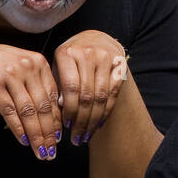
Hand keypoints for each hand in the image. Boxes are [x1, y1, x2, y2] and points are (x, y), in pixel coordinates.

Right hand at [0, 42, 61, 160]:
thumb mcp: (22, 68)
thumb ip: (38, 84)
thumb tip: (54, 114)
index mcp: (39, 62)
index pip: (53, 95)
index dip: (57, 119)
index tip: (58, 137)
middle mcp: (27, 66)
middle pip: (42, 105)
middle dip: (48, 132)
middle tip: (52, 151)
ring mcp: (10, 74)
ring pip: (28, 110)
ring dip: (35, 134)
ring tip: (40, 150)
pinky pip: (9, 110)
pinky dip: (18, 128)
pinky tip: (24, 140)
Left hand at [53, 29, 127, 144]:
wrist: (94, 38)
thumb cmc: (71, 58)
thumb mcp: (58, 67)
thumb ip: (57, 87)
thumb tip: (61, 112)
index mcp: (67, 53)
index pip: (70, 87)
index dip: (69, 110)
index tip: (66, 126)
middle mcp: (88, 53)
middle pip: (86, 94)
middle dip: (81, 120)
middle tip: (76, 138)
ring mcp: (106, 57)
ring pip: (101, 96)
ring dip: (93, 120)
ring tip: (86, 135)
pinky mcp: (120, 63)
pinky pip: (114, 93)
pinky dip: (106, 111)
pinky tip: (98, 124)